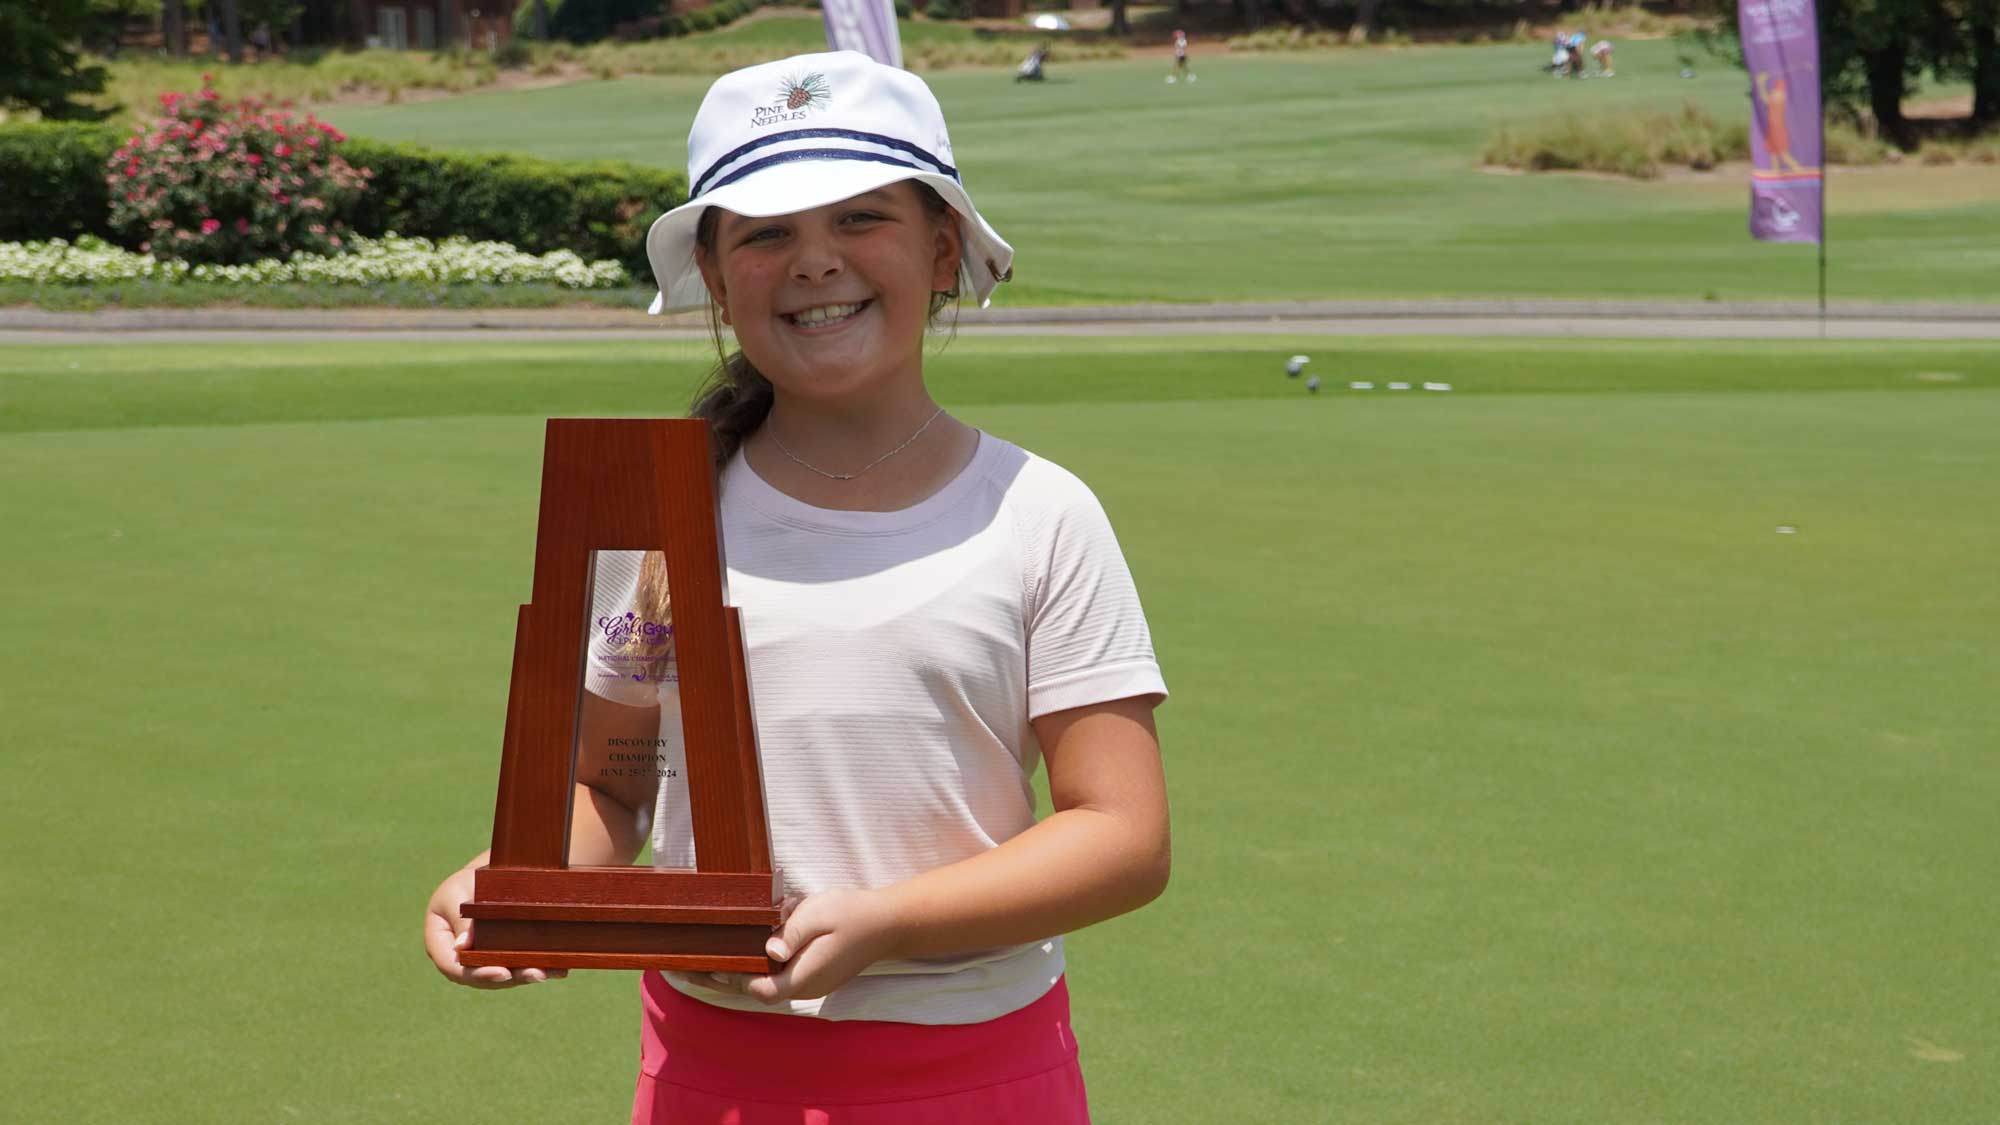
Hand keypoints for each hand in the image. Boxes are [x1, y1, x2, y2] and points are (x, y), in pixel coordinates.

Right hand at [423, 863, 568, 988]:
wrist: (490, 876)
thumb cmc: (469, 881)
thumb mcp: (460, 893)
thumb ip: (462, 919)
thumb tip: (461, 948)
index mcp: (439, 941)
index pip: (453, 966)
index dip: (477, 973)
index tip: (502, 972)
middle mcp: (458, 957)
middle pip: (481, 977)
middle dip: (510, 978)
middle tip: (535, 974)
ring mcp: (480, 960)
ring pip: (502, 976)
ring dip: (526, 976)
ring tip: (549, 972)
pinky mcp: (501, 957)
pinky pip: (517, 966)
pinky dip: (538, 968)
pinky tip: (558, 969)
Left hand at [685, 890, 900, 1004]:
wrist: (890, 922)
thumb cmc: (854, 914)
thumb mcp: (818, 914)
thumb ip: (790, 933)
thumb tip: (766, 949)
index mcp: (804, 976)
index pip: (757, 987)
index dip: (729, 979)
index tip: (704, 965)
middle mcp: (806, 986)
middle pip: (758, 989)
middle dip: (727, 978)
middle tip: (694, 967)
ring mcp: (812, 982)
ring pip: (769, 982)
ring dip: (742, 972)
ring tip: (710, 961)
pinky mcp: (816, 974)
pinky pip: (782, 974)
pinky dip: (761, 966)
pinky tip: (749, 950)